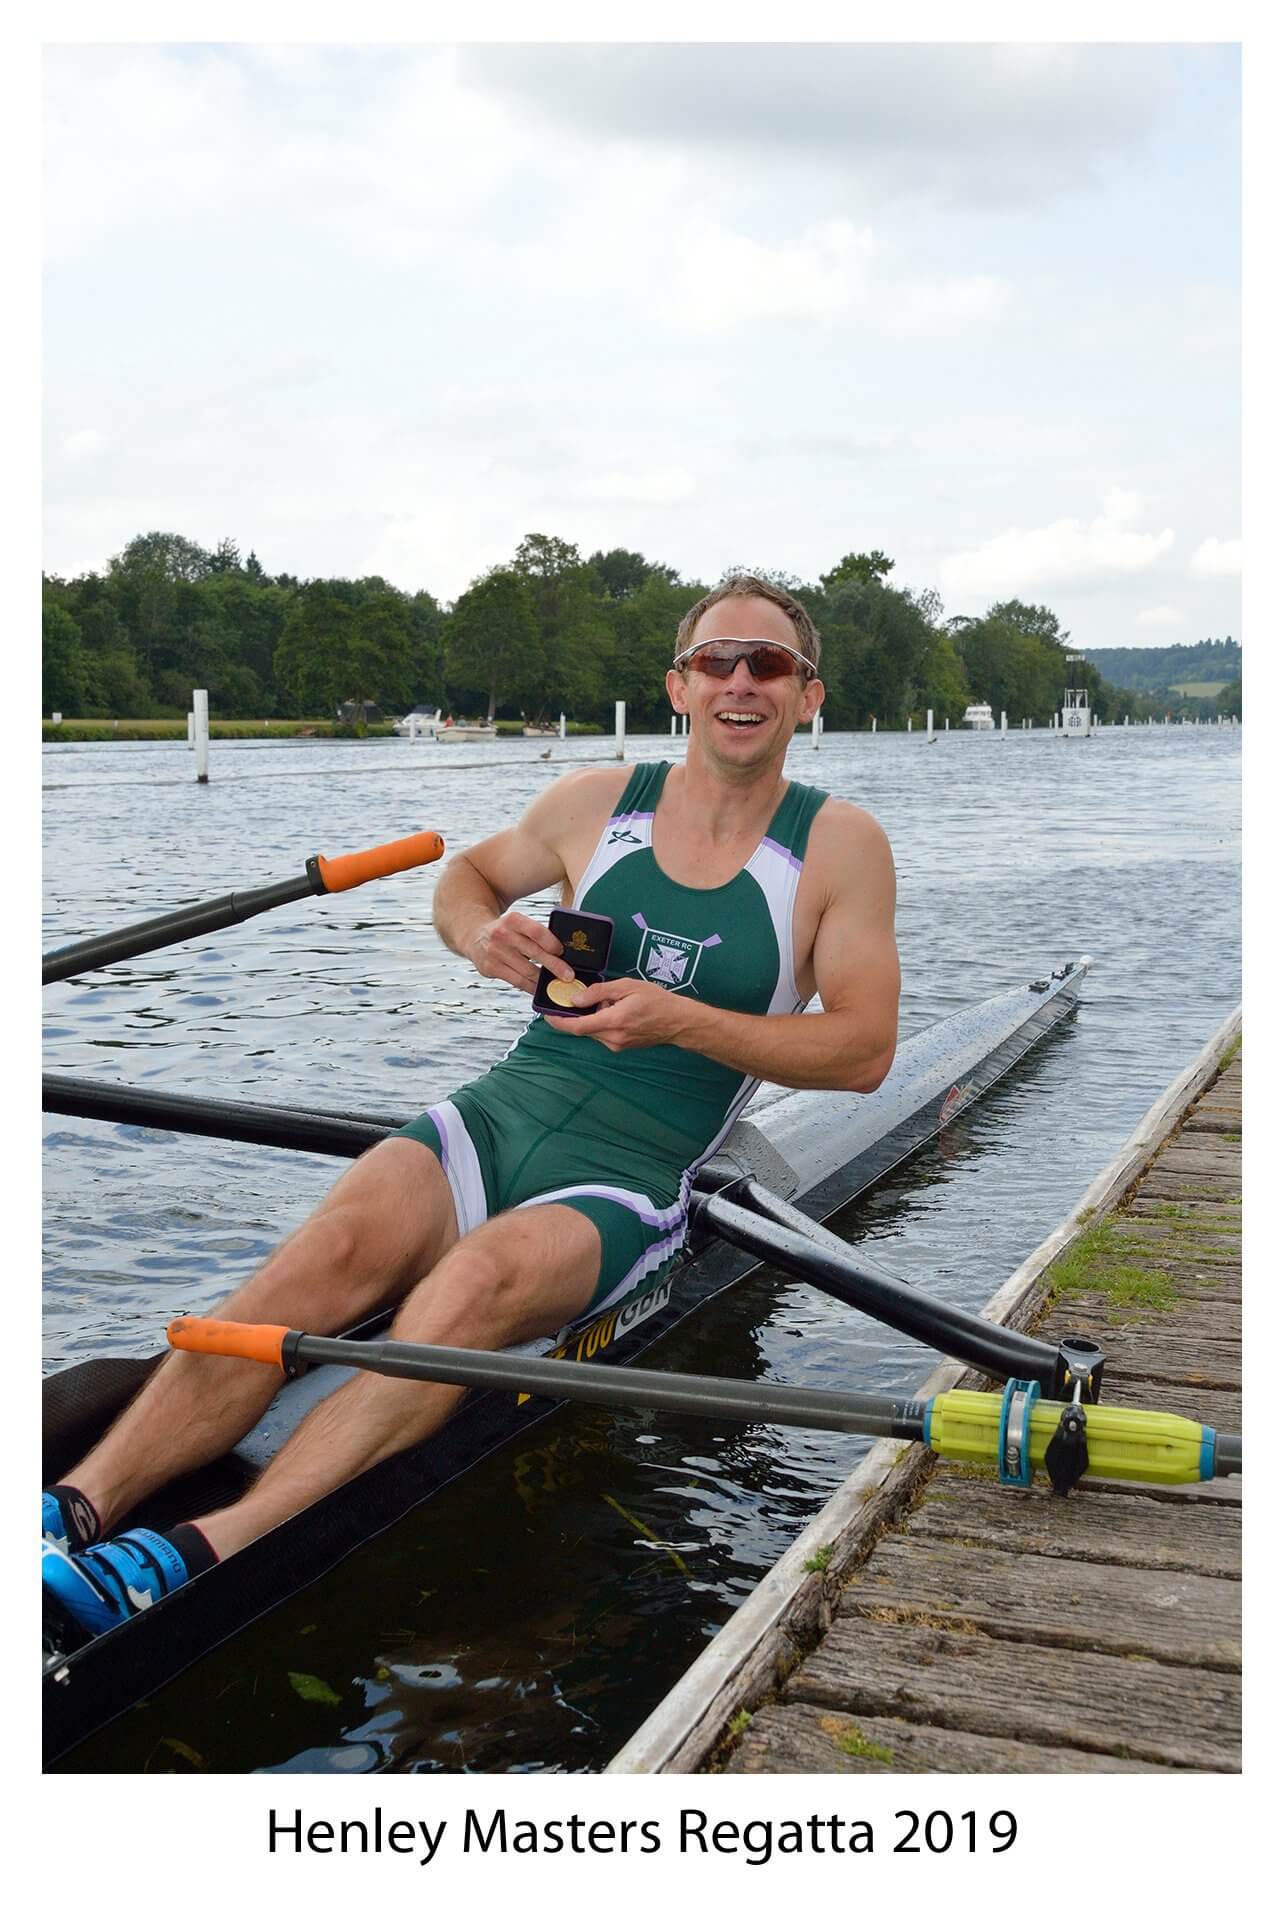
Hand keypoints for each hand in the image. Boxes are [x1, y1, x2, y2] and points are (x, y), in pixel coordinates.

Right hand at [469, 911, 573, 993]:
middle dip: (555, 966)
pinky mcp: (490, 969)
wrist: (474, 936)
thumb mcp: (518, 924)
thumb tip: (562, 953)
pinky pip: (517, 982)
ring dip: (544, 980)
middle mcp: (502, 935)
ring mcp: (495, 953)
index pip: (536, 931)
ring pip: (527, 971)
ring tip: (557, 984)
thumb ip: (536, 934)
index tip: (562, 952)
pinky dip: (531, 987)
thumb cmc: (505, 931)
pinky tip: (539, 988)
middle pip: (534, 953)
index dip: (551, 943)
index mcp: (513, 920)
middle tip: (569, 975)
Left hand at [543, 977, 684, 1050]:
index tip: (546, 1014)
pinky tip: (620, 1011)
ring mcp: (617, 1046)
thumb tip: (576, 999)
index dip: (558, 1022)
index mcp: (612, 1022)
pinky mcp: (621, 1047)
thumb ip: (599, 992)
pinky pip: (603, 1034)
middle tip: (593, 996)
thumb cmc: (657, 1000)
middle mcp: (612, 1038)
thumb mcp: (627, 987)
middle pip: (583, 1028)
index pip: (577, 1026)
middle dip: (582, 1012)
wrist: (678, 1022)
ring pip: (594, 1030)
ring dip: (595, 1017)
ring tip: (615, 1002)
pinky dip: (604, 1022)